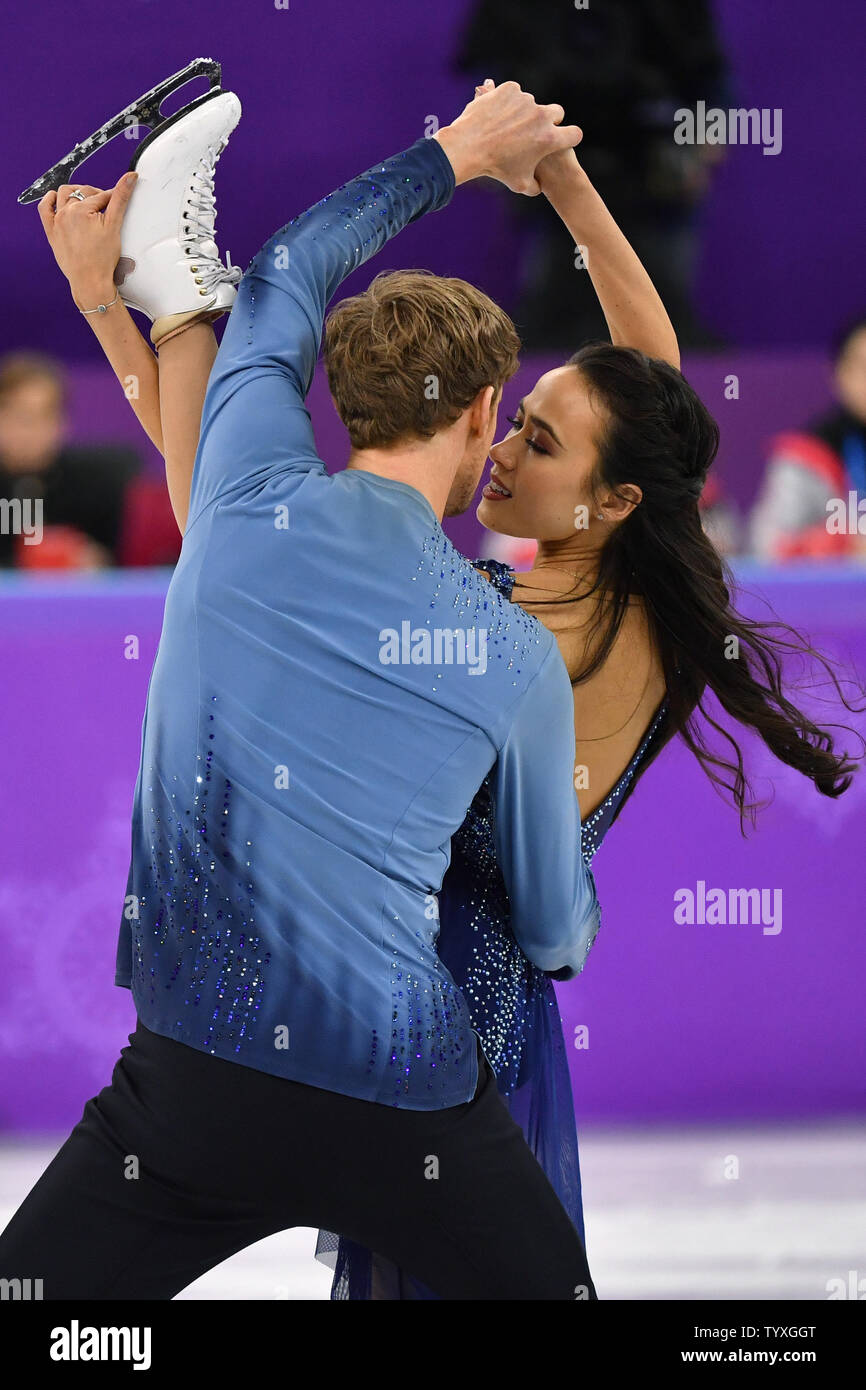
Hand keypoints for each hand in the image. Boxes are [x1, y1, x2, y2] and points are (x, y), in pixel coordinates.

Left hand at [37, 173, 137, 307]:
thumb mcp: (115, 226)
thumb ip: (121, 198)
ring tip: (87, 203)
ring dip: (75, 193)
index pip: (101, 196)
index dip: (113, 198)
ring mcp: (57, 221)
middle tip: (106, 207)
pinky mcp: (51, 231)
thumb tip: (129, 177)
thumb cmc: (102, 259)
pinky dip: (49, 200)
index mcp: (81, 209)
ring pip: (63, 195)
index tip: (118, 202)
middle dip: (96, 196)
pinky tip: (56, 198)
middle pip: (83, 193)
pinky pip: (44, 209)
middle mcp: (65, 212)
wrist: (90, 281)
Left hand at [435, 80, 581, 194]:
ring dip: (524, 113)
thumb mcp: (519, 184)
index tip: (561, 140)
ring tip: (507, 127)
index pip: (575, 134)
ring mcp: (525, 100)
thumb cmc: (496, 169)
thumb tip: (540, 186)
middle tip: (533, 131)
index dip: (570, 138)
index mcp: (549, 139)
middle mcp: (541, 116)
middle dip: (549, 120)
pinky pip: (514, 94)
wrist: (468, 147)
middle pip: (557, 112)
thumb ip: (535, 186)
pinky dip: (508, 102)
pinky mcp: (510, 89)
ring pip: (532, 104)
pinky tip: (498, 115)